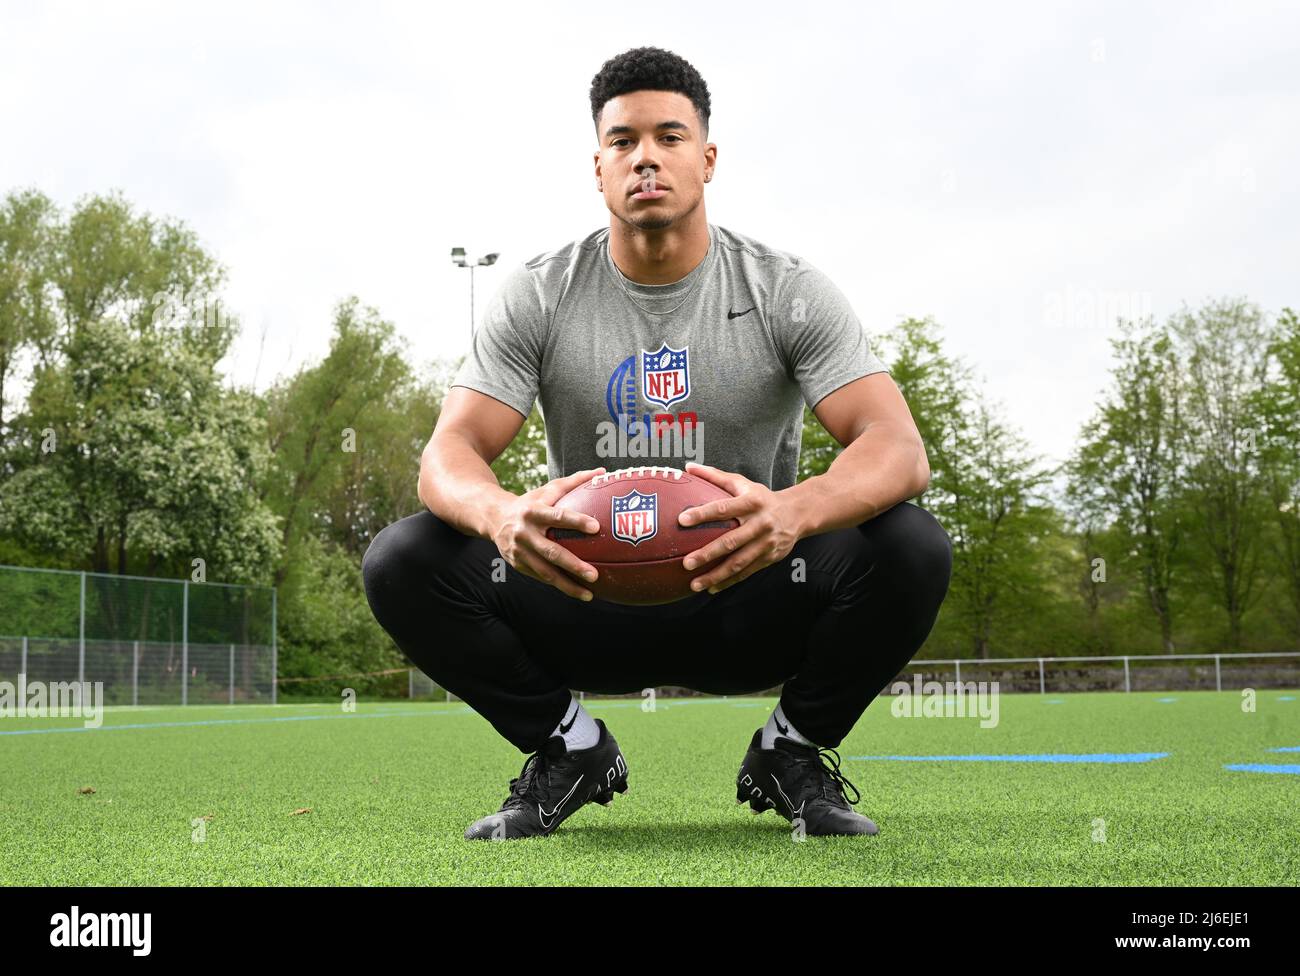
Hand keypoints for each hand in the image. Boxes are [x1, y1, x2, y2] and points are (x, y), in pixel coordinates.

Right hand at [489, 467, 605, 600]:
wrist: (493, 518)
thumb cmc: (531, 502)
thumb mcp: (548, 490)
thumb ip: (575, 482)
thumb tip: (603, 472)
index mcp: (533, 511)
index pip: (557, 516)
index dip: (576, 521)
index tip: (596, 527)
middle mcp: (524, 533)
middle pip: (550, 551)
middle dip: (572, 564)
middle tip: (594, 574)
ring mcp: (519, 552)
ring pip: (545, 572)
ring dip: (567, 585)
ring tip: (589, 593)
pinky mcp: (518, 565)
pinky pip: (541, 577)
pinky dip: (559, 585)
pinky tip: (578, 592)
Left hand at [677, 461, 802, 593]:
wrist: (798, 513)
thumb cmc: (761, 497)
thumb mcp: (743, 483)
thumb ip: (715, 476)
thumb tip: (688, 467)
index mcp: (751, 502)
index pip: (723, 508)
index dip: (702, 514)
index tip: (681, 520)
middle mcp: (760, 524)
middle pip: (731, 541)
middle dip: (708, 554)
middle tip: (686, 563)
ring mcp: (766, 543)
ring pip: (739, 563)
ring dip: (716, 575)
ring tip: (694, 584)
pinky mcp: (769, 558)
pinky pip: (746, 572)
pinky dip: (728, 581)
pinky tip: (711, 587)